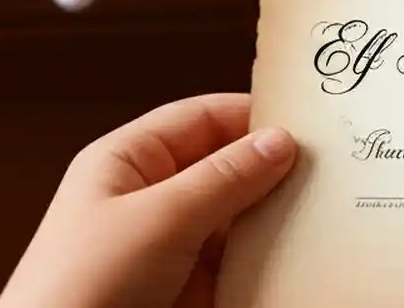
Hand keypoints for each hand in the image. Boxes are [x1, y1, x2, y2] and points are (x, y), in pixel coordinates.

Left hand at [0, 94, 296, 307]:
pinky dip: (268, 259)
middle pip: (226, 167)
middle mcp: (150, 198)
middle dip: (271, 169)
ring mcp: (171, 246)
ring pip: (238, 217)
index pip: (201, 119)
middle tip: (325, 168)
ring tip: (320, 211)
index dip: (251, 114)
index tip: (307, 120)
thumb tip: (278, 141)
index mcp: (127, 162)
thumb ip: (224, 177)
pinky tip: (297, 255)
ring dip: (273, 217)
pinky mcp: (189, 287)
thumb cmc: (78, 289)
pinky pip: (239, 262)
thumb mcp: (159, 219)